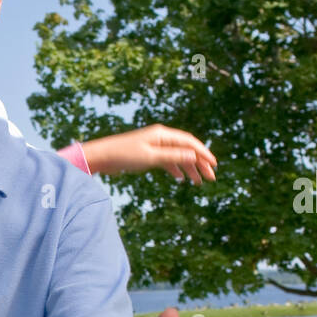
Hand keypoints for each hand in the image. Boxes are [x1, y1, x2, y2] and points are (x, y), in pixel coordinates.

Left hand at [83, 125, 216, 182]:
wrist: (102, 157)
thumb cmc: (124, 155)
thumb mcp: (150, 157)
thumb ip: (172, 156)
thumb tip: (193, 155)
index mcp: (163, 134)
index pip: (189, 142)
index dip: (203, 153)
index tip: (214, 165)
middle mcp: (161, 138)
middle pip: (186, 149)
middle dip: (199, 163)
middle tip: (210, 178)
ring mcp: (155, 146)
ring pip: (177, 156)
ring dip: (189, 168)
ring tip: (198, 182)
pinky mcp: (148, 154)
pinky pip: (167, 161)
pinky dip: (175, 169)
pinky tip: (181, 179)